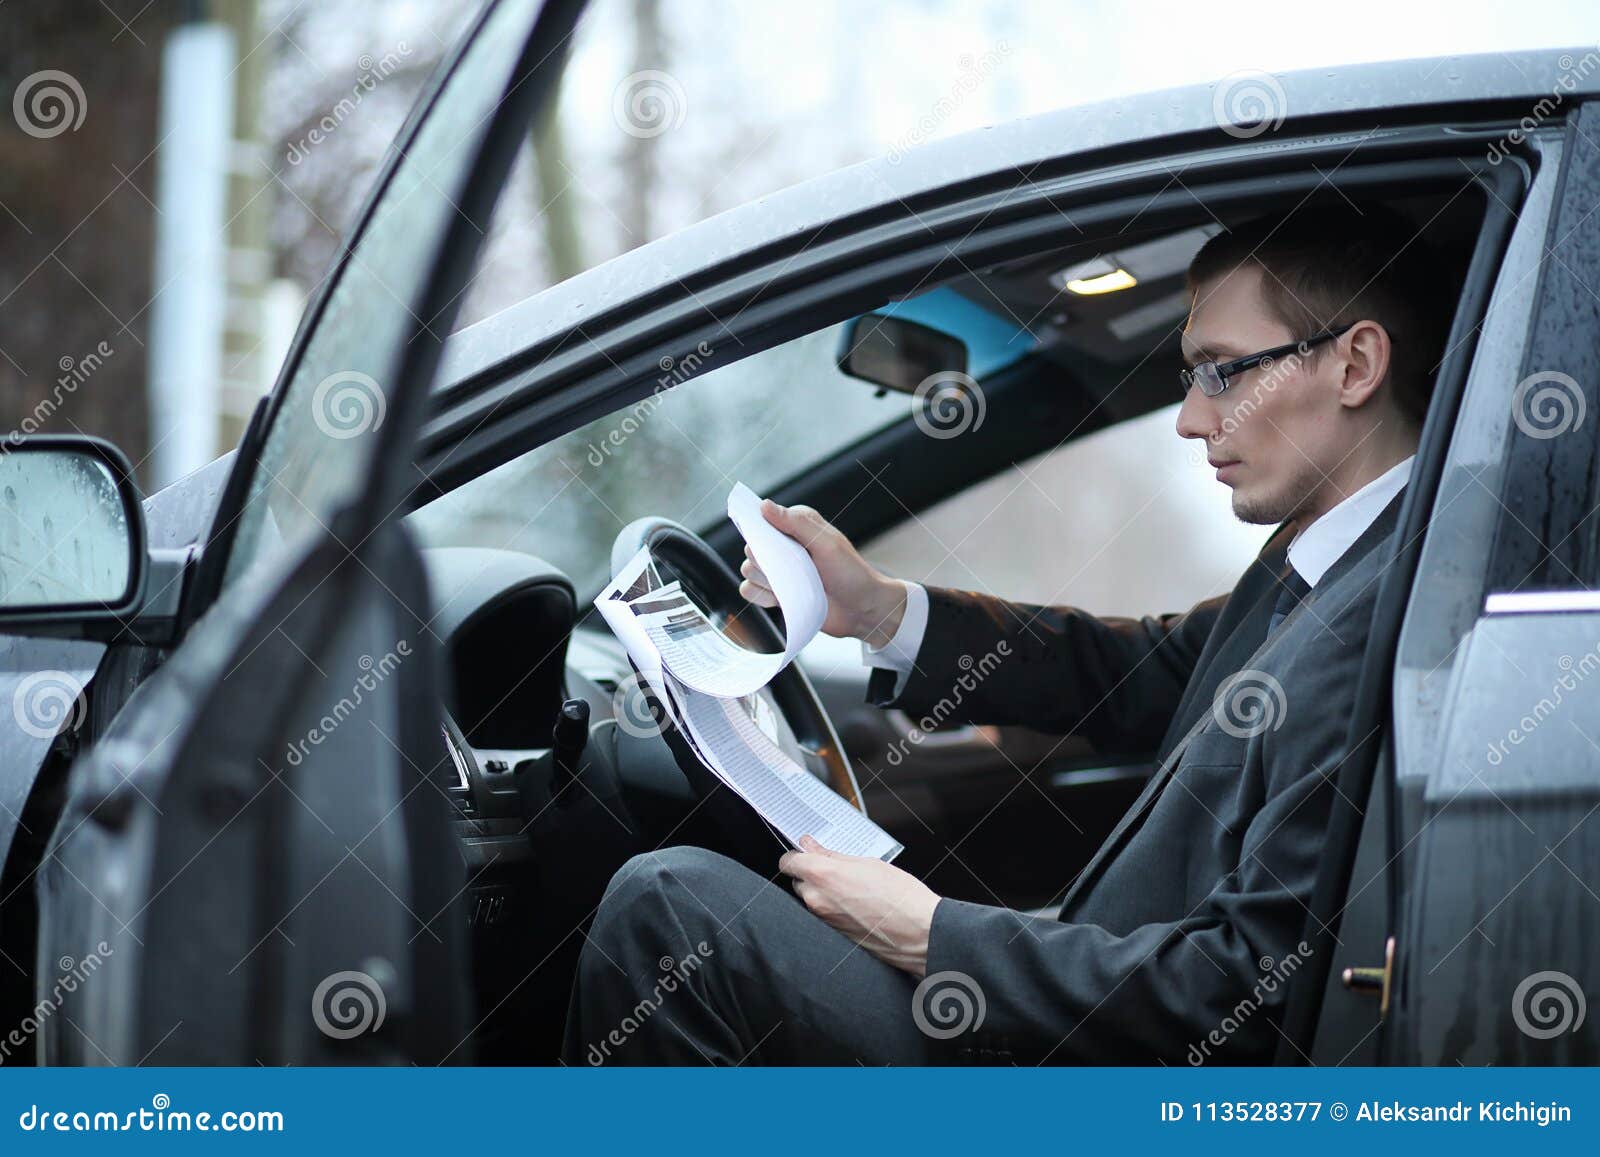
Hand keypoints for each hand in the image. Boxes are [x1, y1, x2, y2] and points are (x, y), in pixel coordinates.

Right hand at [739, 500, 907, 647]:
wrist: (862, 611)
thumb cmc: (851, 574)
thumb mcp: (827, 544)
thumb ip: (797, 523)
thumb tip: (764, 506)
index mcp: (798, 525)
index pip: (762, 520)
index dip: (762, 532)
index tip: (774, 546)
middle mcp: (786, 545)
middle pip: (752, 548)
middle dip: (765, 561)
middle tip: (792, 568)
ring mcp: (780, 570)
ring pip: (748, 569)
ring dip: (764, 580)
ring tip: (791, 585)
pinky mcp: (777, 592)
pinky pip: (749, 590)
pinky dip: (759, 595)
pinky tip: (779, 599)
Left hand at [778, 835, 939, 975]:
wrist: (919, 934)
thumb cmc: (901, 897)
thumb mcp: (868, 863)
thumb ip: (833, 855)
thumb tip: (811, 846)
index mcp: (823, 875)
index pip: (789, 861)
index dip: (798, 855)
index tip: (808, 852)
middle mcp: (817, 900)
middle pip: (797, 881)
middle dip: (810, 873)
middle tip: (835, 869)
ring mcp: (823, 920)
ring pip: (809, 899)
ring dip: (820, 891)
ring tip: (849, 888)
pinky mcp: (832, 934)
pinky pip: (821, 915)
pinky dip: (830, 907)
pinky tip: (853, 903)